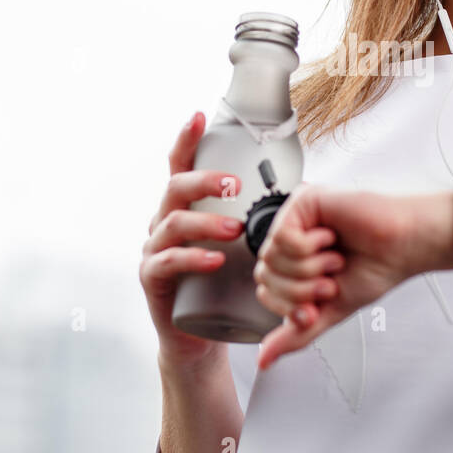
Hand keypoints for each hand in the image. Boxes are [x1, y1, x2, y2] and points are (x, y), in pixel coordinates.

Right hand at [140, 110, 246, 368]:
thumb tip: (299, 190)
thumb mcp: (238, 245)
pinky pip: (168, 262)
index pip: (179, 167)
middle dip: (204, 181)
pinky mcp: (153, 280)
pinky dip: (192, 258)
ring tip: (235, 229)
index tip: (199, 116)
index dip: (186, 140)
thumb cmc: (223, 284)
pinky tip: (214, 260)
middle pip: (175, 188)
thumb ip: (252, 217)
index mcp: (182, 208)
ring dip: (206, 223)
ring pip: (173, 224)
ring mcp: (154, 250)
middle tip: (234, 186)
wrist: (198, 336)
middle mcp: (162, 223)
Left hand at [253, 183, 447, 369]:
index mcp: (297, 260)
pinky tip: (330, 238)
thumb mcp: (330, 311)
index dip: (290, 304)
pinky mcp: (303, 201)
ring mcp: (296, 219)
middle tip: (330, 280)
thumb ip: (296, 334)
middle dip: (301, 288)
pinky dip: (309, 246)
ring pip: (271, 256)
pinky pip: (283, 236)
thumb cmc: (377, 269)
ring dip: (309, 267)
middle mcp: (293, 237)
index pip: (266, 289)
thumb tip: (265, 359)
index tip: (319, 302)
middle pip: (265, 274)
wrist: (403, 246)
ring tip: (335, 258)